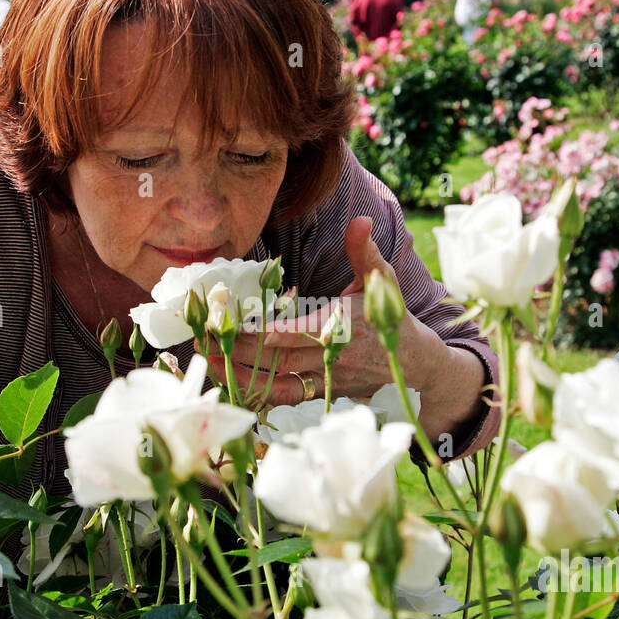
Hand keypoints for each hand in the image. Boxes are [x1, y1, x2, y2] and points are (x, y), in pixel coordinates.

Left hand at [206, 217, 475, 438]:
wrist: (415, 363)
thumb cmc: (392, 316)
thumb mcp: (381, 279)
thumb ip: (363, 251)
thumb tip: (360, 220)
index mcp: (340, 326)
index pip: (291, 333)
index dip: (257, 333)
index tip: (228, 324)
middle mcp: (330, 357)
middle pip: (276, 359)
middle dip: (237, 351)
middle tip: (203, 339)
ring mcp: (326, 379)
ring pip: (277, 384)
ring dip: (241, 375)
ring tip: (209, 361)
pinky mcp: (323, 392)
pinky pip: (286, 398)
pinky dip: (258, 394)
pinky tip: (234, 382)